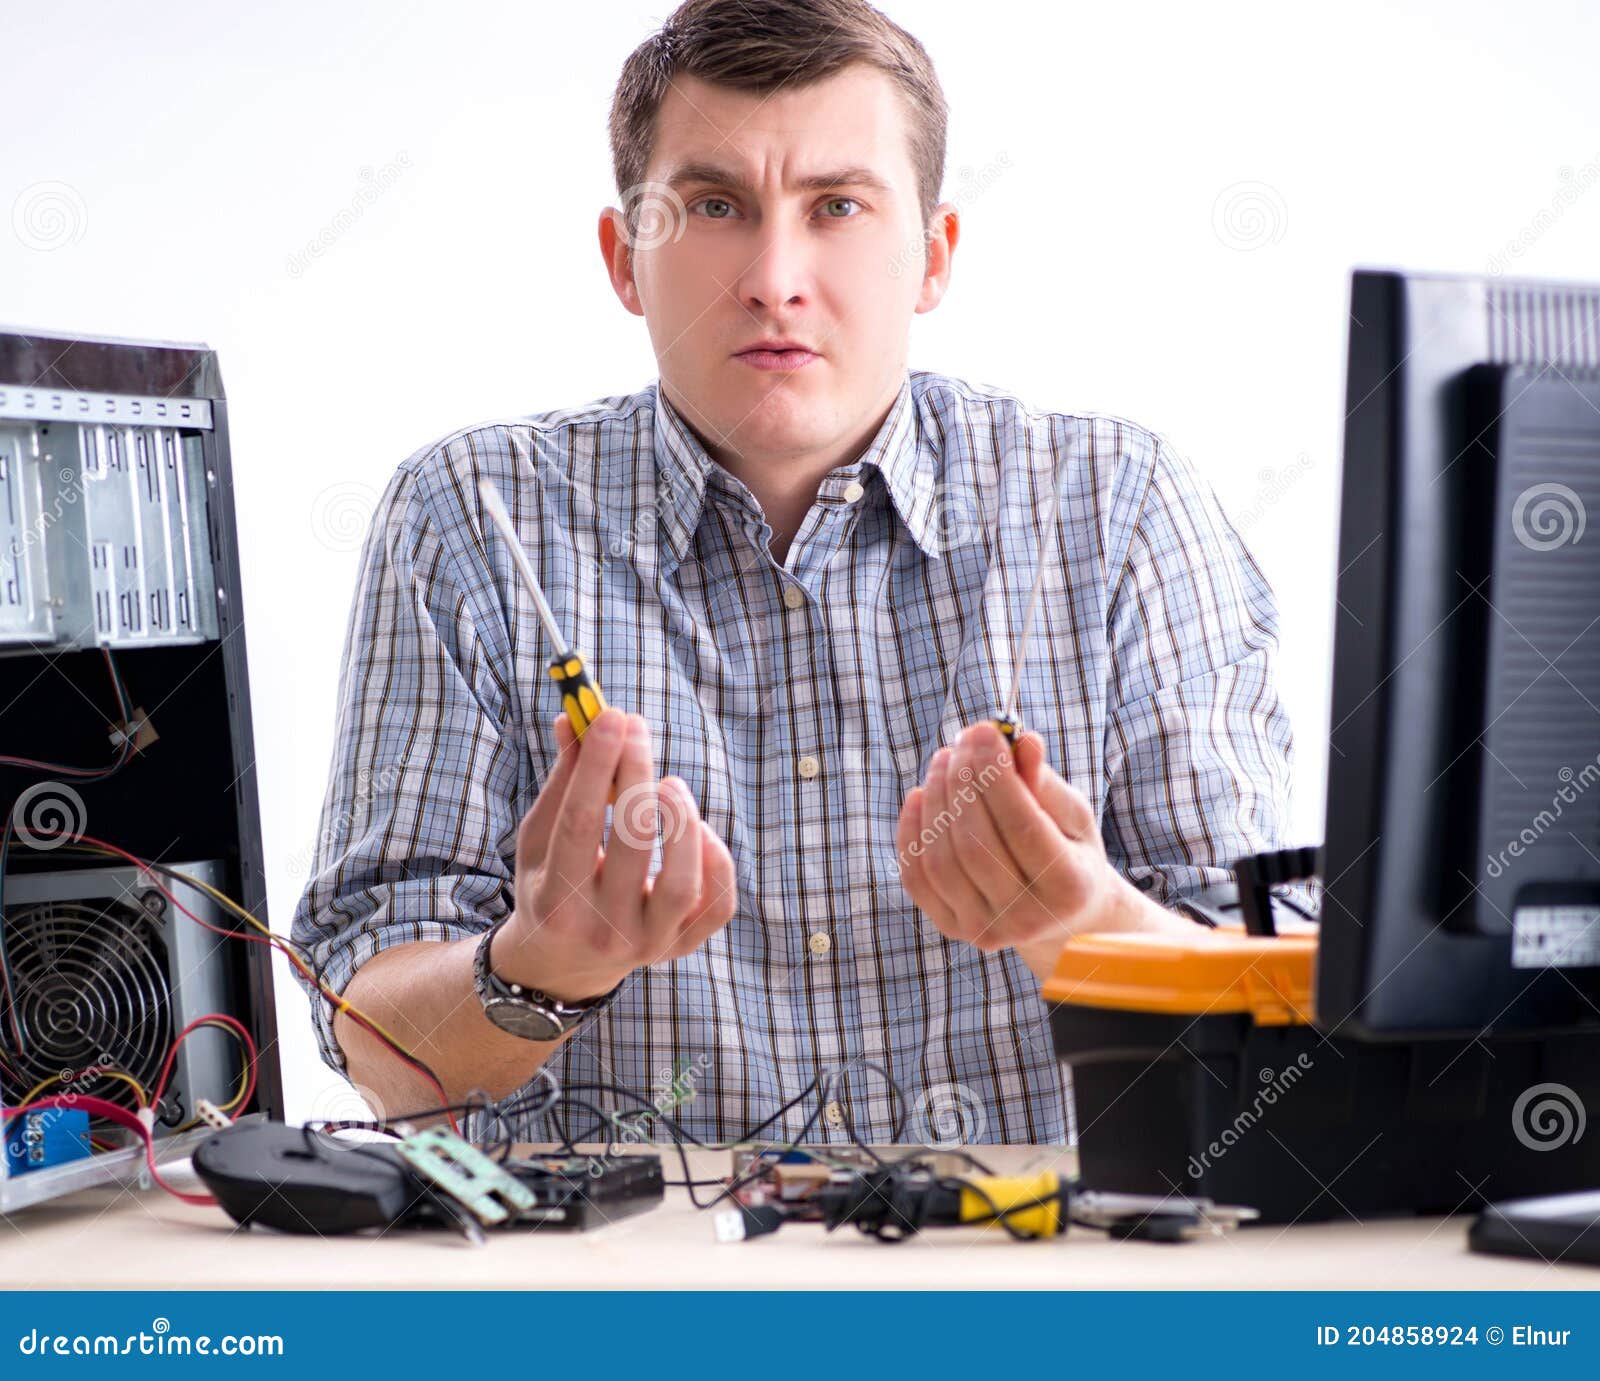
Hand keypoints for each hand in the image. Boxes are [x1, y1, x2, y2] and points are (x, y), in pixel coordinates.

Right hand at [494, 707, 737, 1003]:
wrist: (563, 964)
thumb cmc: (551, 882)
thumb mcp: (541, 840)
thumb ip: (562, 781)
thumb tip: (574, 718)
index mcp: (556, 902)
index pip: (580, 823)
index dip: (598, 765)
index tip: (610, 716)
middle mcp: (603, 929)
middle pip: (633, 846)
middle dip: (638, 775)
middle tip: (636, 729)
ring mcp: (648, 945)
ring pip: (681, 884)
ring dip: (683, 822)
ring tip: (671, 784)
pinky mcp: (682, 948)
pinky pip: (716, 904)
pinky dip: (716, 861)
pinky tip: (699, 830)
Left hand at [894, 722, 1125, 973]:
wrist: (1061, 912)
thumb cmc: (1069, 849)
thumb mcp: (1072, 814)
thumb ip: (1044, 782)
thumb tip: (1022, 740)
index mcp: (1068, 888)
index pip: (1021, 827)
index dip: (997, 776)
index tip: (985, 731)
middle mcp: (1026, 919)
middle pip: (975, 844)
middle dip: (962, 782)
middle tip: (962, 739)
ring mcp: (985, 930)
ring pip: (941, 861)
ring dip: (936, 801)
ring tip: (944, 760)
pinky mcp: (952, 928)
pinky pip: (917, 878)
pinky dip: (911, 832)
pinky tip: (919, 795)